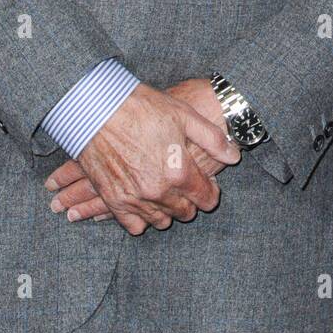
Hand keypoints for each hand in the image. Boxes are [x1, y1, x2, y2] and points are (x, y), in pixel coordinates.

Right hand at [44, 79, 239, 235]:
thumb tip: (234, 156)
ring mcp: (134, 198)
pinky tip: (145, 204)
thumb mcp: (184, 115)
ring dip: (167, 211)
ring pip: (160, 221)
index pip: (206, 198)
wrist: (98, 108)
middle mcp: (158, 191)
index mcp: (179, 171)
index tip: (208, 184)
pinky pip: (133, 225)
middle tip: (187, 187)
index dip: (210, 192)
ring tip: (167, 194)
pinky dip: (141, 218)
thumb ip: (213, 139)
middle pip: (184, 212)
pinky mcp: (113, 199)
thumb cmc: (143, 107)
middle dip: (190, 202)